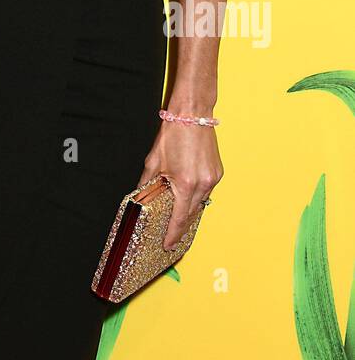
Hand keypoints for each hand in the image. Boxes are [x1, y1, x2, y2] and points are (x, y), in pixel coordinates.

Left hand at [137, 117, 222, 249]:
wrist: (193, 114)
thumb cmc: (173, 134)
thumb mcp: (154, 160)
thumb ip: (147, 182)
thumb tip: (139, 196)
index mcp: (185, 184)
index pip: (179, 218)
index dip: (173, 234)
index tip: (168, 245)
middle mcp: (203, 184)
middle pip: (191, 214)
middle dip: (181, 225)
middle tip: (171, 235)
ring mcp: (213, 179)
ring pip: (200, 203)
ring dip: (189, 210)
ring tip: (177, 217)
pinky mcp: (218, 173)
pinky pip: (207, 191)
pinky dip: (197, 196)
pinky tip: (188, 197)